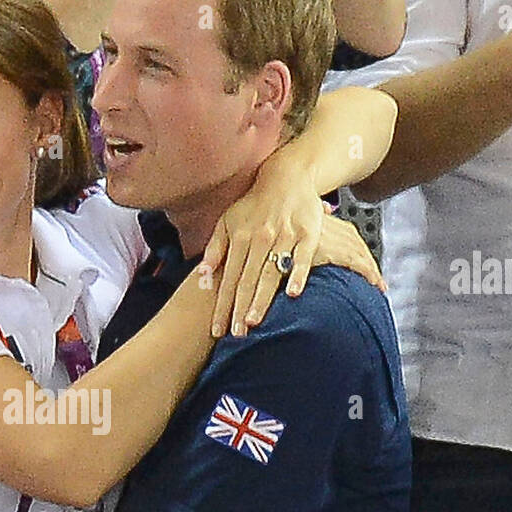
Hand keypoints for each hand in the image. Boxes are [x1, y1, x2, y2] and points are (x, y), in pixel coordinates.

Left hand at [202, 158, 383, 336]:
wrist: (287, 176)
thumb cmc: (255, 204)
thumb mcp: (228, 220)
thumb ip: (215, 247)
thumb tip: (202, 273)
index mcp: (240, 238)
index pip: (228, 278)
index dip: (222, 304)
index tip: (217, 328)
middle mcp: (260, 238)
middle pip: (247, 280)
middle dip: (240, 309)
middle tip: (235, 334)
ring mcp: (284, 235)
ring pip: (271, 272)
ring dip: (262, 298)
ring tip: (255, 323)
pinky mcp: (308, 232)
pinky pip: (303, 257)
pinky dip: (299, 274)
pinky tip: (293, 294)